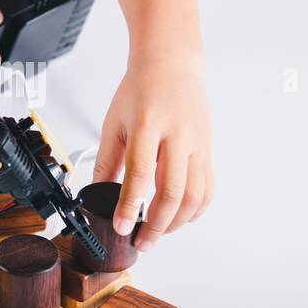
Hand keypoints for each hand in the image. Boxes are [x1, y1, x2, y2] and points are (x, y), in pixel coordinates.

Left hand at [92, 56, 213, 251]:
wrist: (172, 65)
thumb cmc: (142, 90)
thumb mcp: (114, 121)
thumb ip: (107, 160)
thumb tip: (98, 194)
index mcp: (148, 124)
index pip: (140, 172)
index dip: (130, 204)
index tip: (122, 226)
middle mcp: (178, 134)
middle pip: (172, 190)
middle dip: (157, 225)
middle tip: (142, 242)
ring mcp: (198, 143)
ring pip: (195, 194)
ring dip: (176, 222)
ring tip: (158, 232)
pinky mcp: (209, 149)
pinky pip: (208, 188)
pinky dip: (195, 209)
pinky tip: (180, 217)